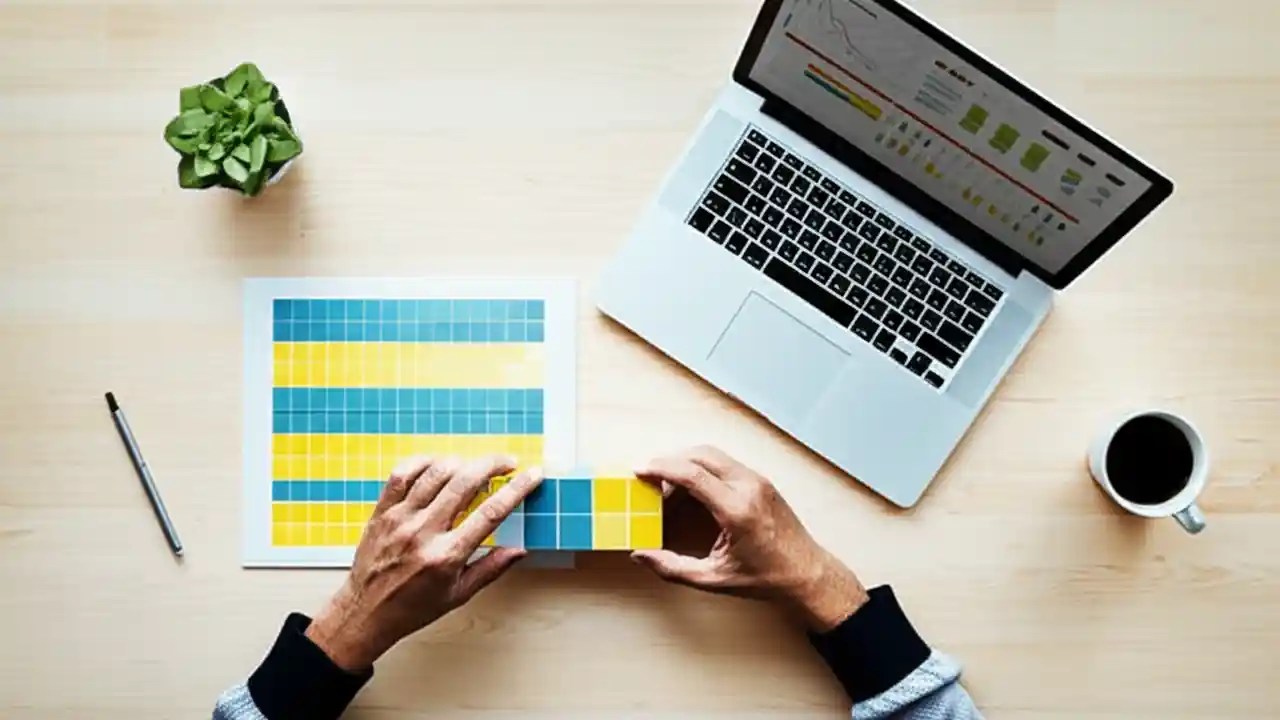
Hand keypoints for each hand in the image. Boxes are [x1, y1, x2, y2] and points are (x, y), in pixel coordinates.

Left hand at [305, 455, 540, 670]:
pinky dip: (423, 462)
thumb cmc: (412, 607)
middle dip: (492, 464)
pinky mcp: (382, 512)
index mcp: (446, 556)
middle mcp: (423, 533)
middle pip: (465, 482)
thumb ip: (491, 569)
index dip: (517, 489)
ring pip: (435, 473)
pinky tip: (438, 464)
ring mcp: (400, 519)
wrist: (365, 613)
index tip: (532, 475)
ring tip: (475, 466)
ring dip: (462, 462)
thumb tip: (520, 550)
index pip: (491, 513)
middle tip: (508, 462)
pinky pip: (402, 474)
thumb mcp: (458, 595)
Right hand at [631, 446, 867, 631]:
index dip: (661, 469)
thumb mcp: (714, 579)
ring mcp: (758, 480)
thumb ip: (673, 568)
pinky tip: (693, 494)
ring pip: (713, 455)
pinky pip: (725, 464)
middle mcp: (749, 487)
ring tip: (669, 492)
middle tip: (650, 480)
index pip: (693, 474)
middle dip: (670, 462)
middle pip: (700, 454)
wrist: (807, 573)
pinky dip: (703, 470)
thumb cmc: (766, 578)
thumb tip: (641, 555)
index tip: (639, 471)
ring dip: (686, 465)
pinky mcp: (761, 481)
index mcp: (738, 510)